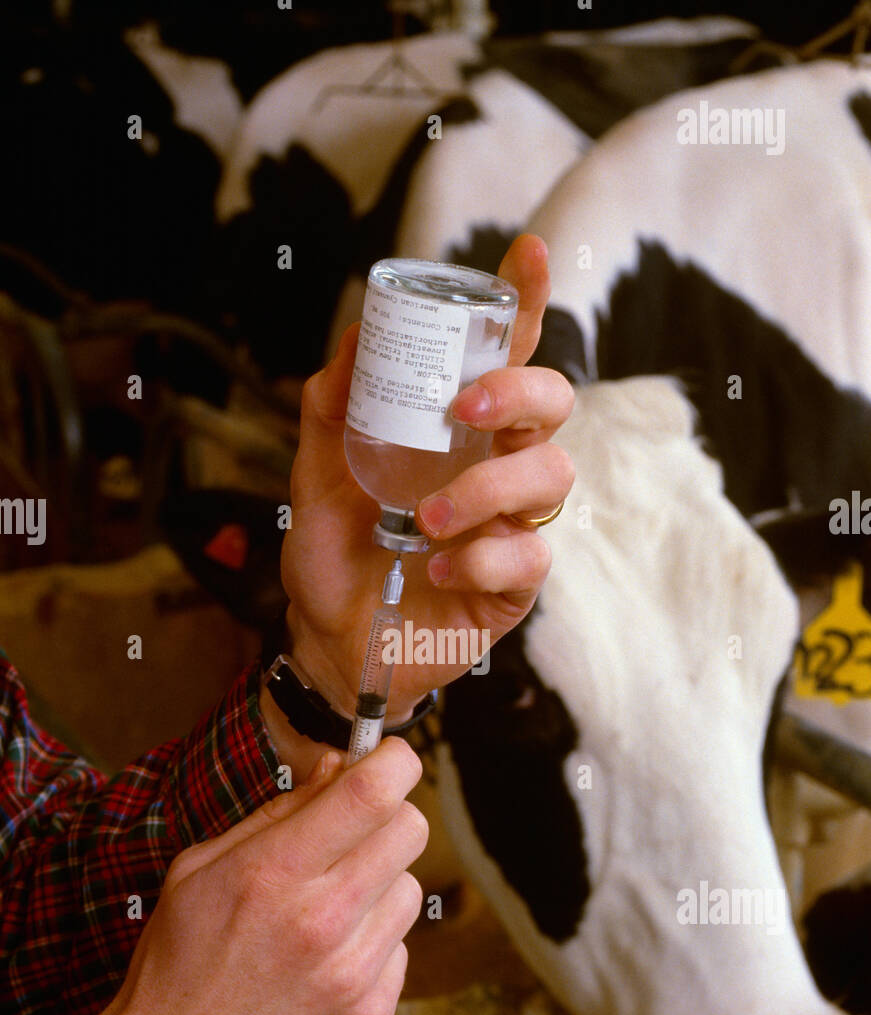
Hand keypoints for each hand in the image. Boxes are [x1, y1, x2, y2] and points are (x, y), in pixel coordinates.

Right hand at [28, 739, 426, 1014]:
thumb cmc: (179, 961)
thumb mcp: (202, 868)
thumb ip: (279, 812)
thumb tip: (341, 764)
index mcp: (273, 873)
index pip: (371, 793)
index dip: (395, 761)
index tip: (390, 759)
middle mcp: (322, 922)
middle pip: (411, 830)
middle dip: (389, 818)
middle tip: (353, 835)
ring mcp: (353, 975)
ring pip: (411, 889)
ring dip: (379, 886)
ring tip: (326, 912)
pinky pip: (403, 950)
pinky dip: (374, 945)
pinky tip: (327, 963)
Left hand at [278, 233, 574, 724]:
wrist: (331, 643)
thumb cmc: (334, 555)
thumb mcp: (315, 474)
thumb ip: (331, 408)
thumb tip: (353, 338)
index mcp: (457, 431)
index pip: (505, 358)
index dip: (524, 305)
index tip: (523, 254)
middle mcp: (496, 466)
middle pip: (554, 403)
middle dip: (521, 393)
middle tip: (466, 409)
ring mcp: (513, 524)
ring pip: (551, 476)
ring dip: (488, 489)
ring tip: (426, 520)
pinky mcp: (517, 584)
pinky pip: (531, 556)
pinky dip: (483, 558)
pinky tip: (439, 571)